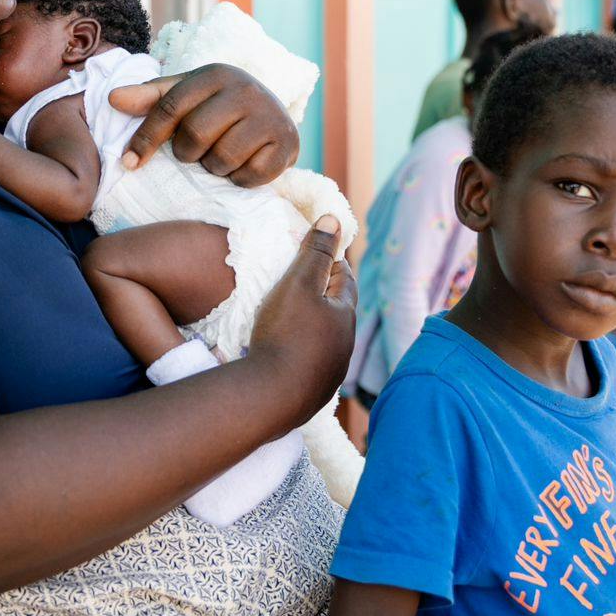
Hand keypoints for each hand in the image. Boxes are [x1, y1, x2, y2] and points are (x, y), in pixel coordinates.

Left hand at [108, 64, 299, 187]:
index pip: (170, 107)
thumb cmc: (217, 107)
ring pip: (221, 160)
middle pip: (194, 137)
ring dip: (214, 168)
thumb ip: (149, 99)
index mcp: (215, 74)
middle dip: (188, 153)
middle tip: (197, 150)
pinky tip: (244, 163)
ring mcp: (270, 116)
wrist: (272, 115)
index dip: (145, 138)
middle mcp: (245, 90)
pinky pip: (248, 176)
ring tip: (221, 155)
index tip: (129, 162)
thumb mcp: (185, 95)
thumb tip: (112, 98)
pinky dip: (239, 179)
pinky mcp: (287, 145)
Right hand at [244, 216, 356, 424]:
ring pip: (324, 341)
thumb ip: (315, 251)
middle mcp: (344, 346)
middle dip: (322, 296)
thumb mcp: (297, 282)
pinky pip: (310, 366)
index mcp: (344, 315)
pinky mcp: (313, 394)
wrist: (271, 396)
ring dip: (311, 329)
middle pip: (336, 311)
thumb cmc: (285, 332)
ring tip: (288, 321)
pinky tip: (284, 356)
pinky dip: (300, 355)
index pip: (344, 279)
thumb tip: (334, 219)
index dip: (331, 262)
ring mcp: (330, 373)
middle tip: (299, 284)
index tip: (316, 253)